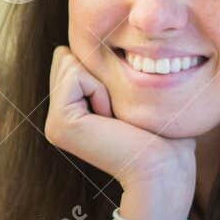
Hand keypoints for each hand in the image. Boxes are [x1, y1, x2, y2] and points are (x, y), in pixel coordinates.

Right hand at [44, 46, 196, 219]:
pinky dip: (100, 89)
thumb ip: (102, 73)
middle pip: (66, 56)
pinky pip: (75, 75)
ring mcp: (55, 124)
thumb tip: (70, 49)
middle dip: (99, 72)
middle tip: (118, 113)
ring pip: (68, 61)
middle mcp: (56, 119)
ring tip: (115, 118)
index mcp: (70, 113)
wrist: (165, 169)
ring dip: (102, 81)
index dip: (104, 69)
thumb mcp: (128, 94)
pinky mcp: (61, 124)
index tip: (122, 107)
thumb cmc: (161, 134)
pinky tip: (111, 121)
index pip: (73, 57)